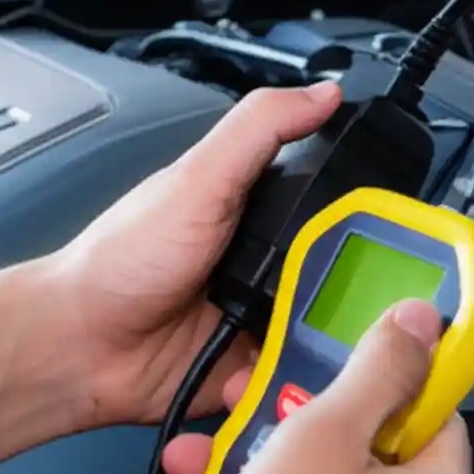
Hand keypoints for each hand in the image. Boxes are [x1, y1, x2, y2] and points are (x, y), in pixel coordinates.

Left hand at [50, 82, 341, 428]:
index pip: (332, 205)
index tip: (393, 225)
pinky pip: (297, 379)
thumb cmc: (123, 257)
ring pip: (327, 330)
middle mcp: (264, 265)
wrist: (80, 345)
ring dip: (330, 339)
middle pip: (341, 274)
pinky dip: (300, 380)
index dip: (363, 213)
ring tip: (331, 340)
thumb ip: (259, 129)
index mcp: (256, 211)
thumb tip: (324, 92)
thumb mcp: (198, 178)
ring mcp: (260, 320)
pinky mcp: (252, 370)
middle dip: (354, 290)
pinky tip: (294, 374)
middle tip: (365, 298)